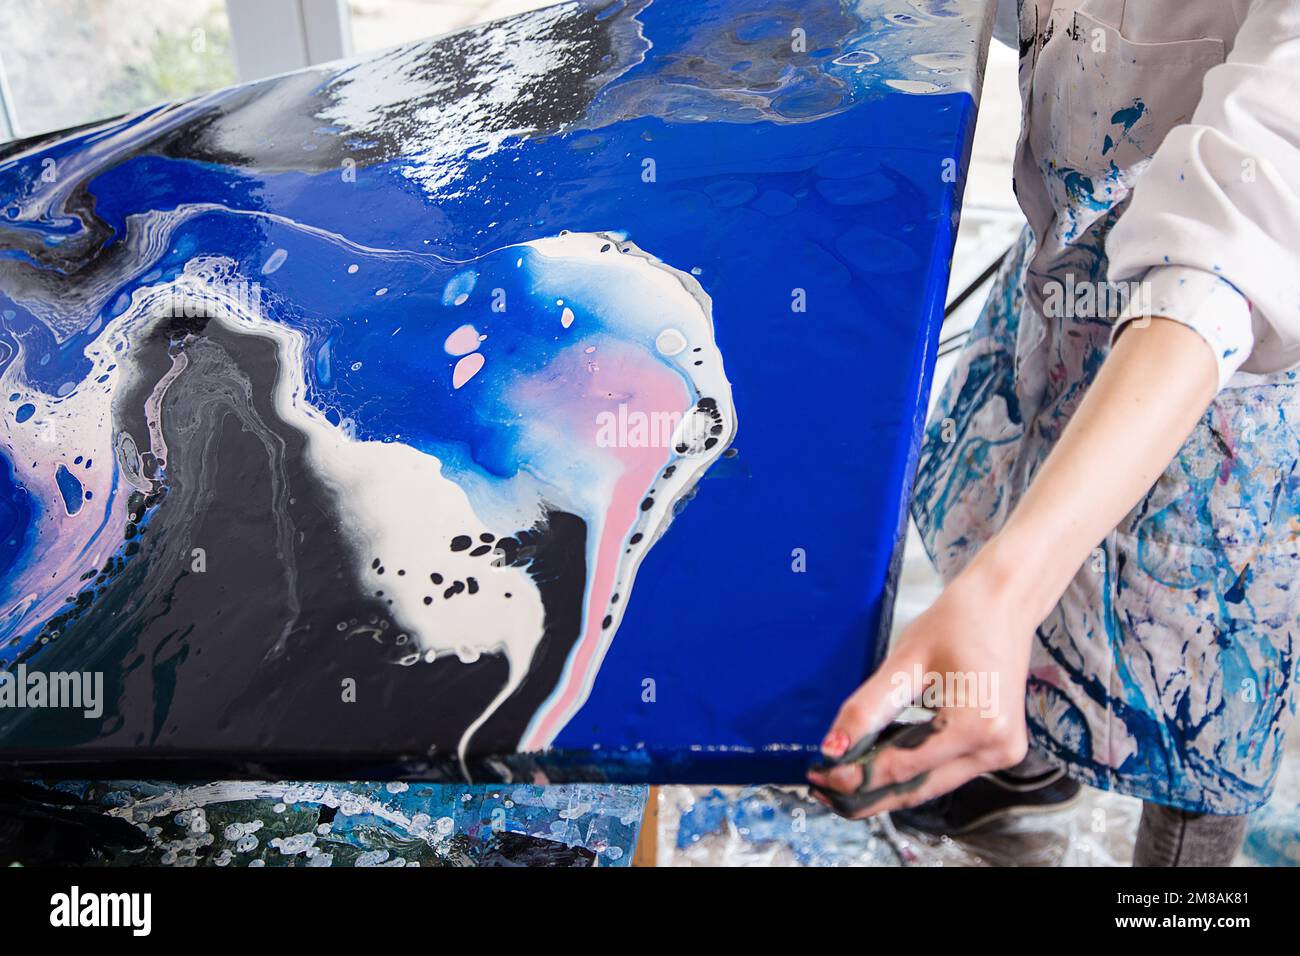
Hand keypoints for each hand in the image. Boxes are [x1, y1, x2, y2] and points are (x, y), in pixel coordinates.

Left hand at [805, 557, 1035, 818]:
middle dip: (868, 794)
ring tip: (841, 782)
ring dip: (888, 787)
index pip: (904, 766)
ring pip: (932, 785)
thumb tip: (833, 749)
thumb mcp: (905, 662)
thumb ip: (868, 709)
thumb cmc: (956, 623)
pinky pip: (946, 771)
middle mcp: (996, 749)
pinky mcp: (1000, 749)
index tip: (819, 777)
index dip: (857, 776)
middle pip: (919, 788)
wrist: (1002, 604)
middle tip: (822, 790)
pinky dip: (912, 771)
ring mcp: (1002, 753)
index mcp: (976, 725)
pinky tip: (877, 767)